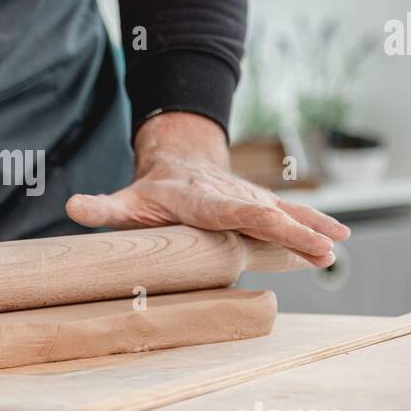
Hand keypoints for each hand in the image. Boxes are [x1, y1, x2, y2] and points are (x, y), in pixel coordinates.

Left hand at [65, 112, 349, 266]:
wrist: (178, 159)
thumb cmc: (152, 190)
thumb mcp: (126, 200)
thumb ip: (103, 208)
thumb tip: (72, 207)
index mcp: (204, 200)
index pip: (235, 211)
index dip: (260, 220)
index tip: (281, 228)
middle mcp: (234, 198)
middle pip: (270, 215)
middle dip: (297, 232)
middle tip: (325, 251)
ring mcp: (251, 201)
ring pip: (287, 214)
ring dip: (313, 230)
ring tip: (337, 249)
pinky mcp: (261, 206)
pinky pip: (291, 216)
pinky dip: (315, 226)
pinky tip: (338, 242)